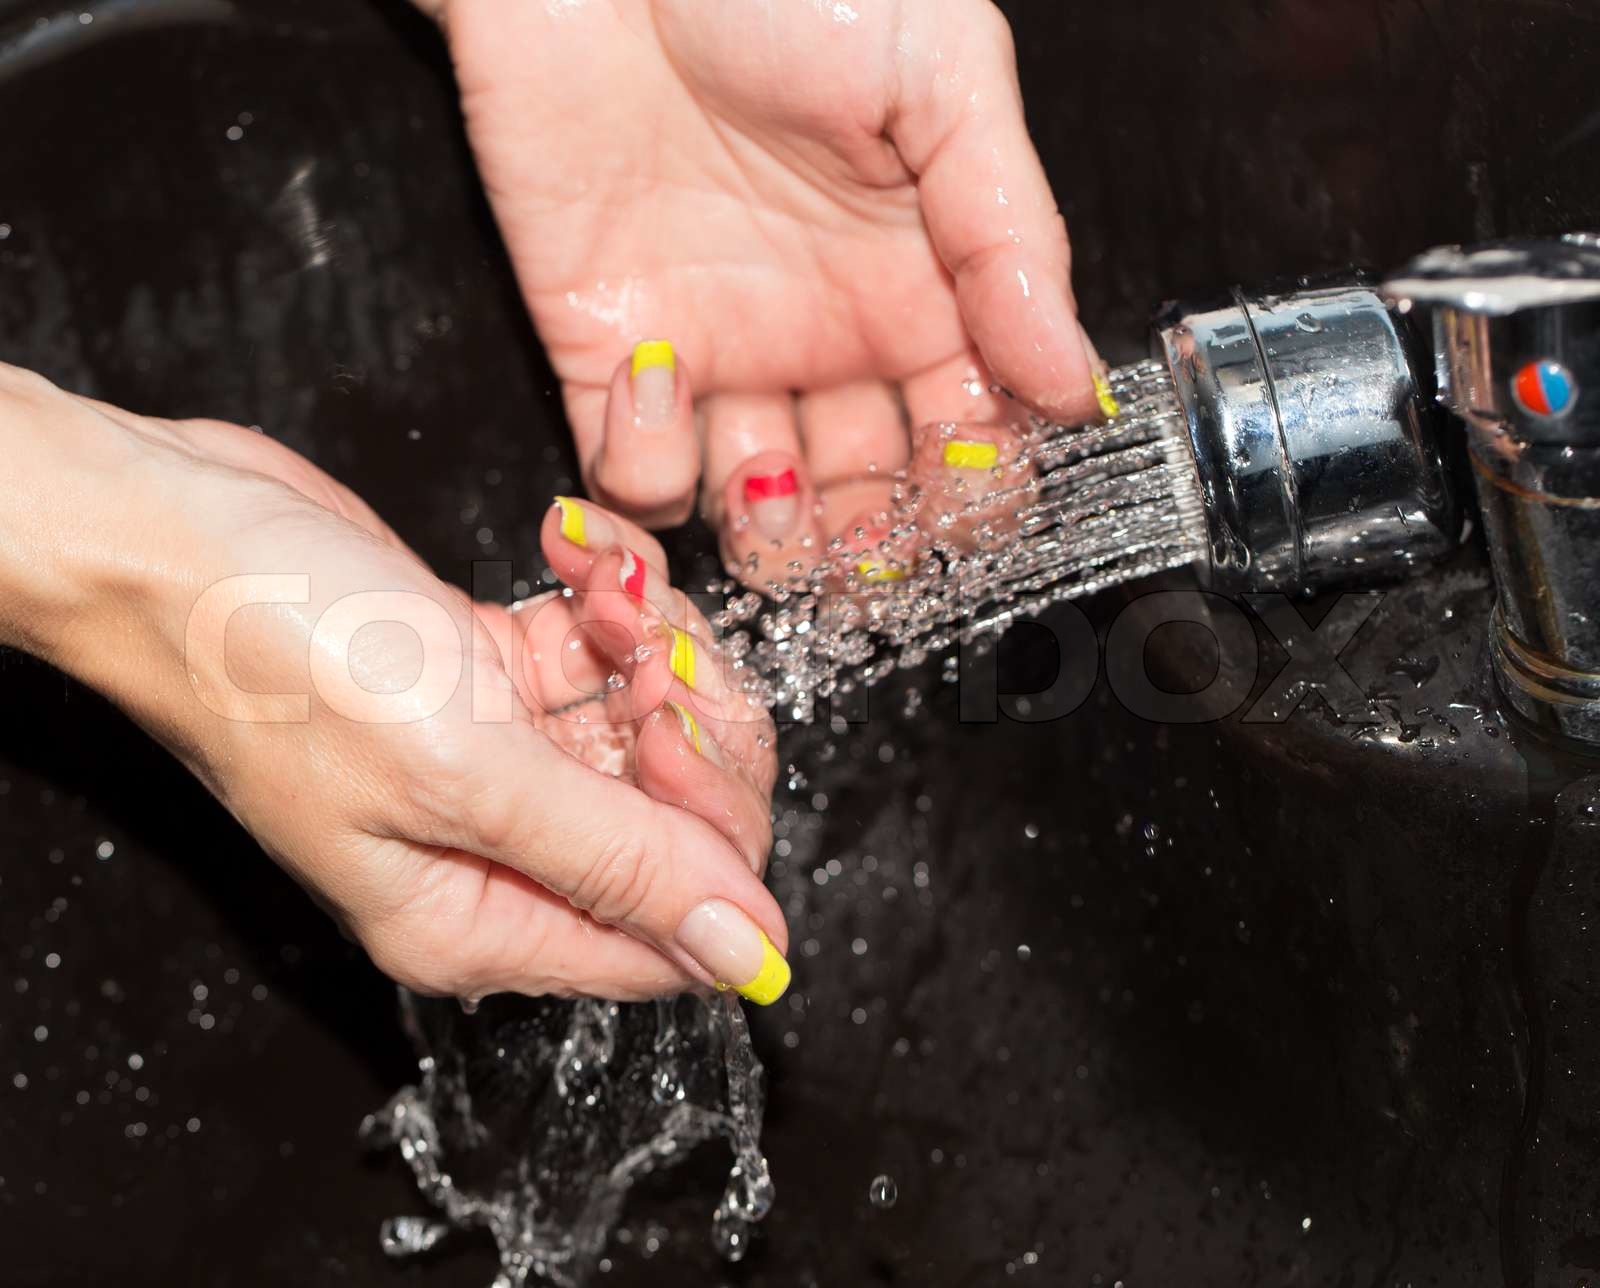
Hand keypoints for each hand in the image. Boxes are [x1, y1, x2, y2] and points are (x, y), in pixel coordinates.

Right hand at [0, 364, 787, 1004]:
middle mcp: (504, 858)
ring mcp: (503, 763)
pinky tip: (572, 557)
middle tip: (637, 657)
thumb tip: (751, 955)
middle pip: (687, 824)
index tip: (668, 737)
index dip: (711, 835)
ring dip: (655, 640)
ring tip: (592, 589)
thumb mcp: (464, 775)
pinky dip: (616, 598)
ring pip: (663, 723)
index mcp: (486, 924)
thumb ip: (621, 865)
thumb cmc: (275, 660)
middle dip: (689, 721)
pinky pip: (614, 651)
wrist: (170, 530)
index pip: (679, 933)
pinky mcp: (499, 677)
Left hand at [425, 0, 1106, 583]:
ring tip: (770, 481)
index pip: (975, 436)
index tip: (976, 486)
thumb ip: (1008, 232)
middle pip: (873, 502)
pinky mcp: (609, 356)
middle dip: (878, 542)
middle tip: (871, 533)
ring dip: (772, 536)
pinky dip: (646, 468)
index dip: (982, 483)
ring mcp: (720, 358)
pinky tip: (658, 372)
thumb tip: (1076, 379)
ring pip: (759, 516)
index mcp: (924, 290)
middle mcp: (828, 344)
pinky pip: (638, 472)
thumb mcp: (940, 76)